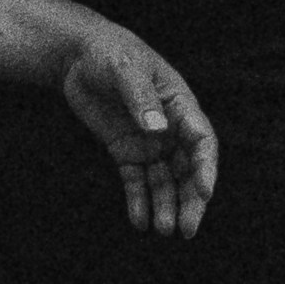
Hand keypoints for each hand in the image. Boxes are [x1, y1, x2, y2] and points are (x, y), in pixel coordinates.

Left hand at [55, 21, 218, 238]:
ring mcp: (148, 142)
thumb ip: (141, 97)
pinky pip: (136, 181)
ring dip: (166, 205)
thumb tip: (158, 129)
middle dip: (190, 200)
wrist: (78, 56)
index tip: (204, 192)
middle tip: (186, 229)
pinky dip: (139, 201)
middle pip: (188, 169)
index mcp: (180, 104)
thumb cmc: (110, 53)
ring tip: (163, 230)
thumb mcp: (125, 69)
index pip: (201, 140)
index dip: (206, 168)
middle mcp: (170, 128)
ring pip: (165, 180)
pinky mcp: (126, 152)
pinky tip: (139, 220)